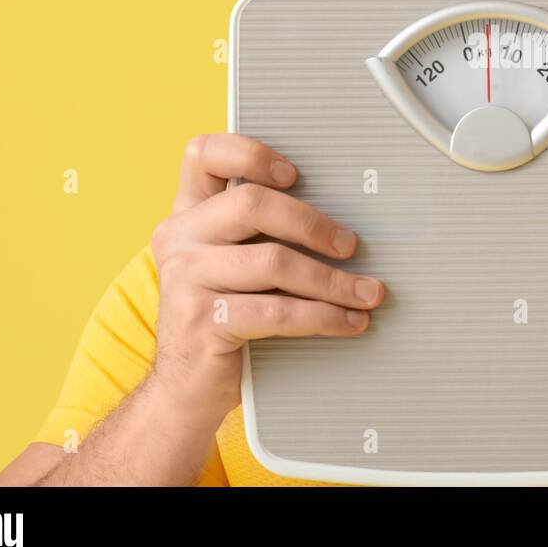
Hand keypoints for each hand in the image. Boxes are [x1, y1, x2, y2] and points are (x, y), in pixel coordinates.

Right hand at [148, 133, 384, 422]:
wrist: (184, 393)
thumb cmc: (224, 318)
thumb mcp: (232, 266)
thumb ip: (259, 234)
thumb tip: (341, 221)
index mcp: (187, 214)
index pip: (203, 154)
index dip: (249, 153)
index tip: (294, 174)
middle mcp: (179, 238)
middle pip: (251, 204)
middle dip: (312, 223)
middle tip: (351, 244)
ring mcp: (185, 280)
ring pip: (273, 262)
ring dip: (332, 279)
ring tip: (368, 293)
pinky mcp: (203, 322)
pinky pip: (277, 311)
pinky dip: (324, 316)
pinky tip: (349, 322)